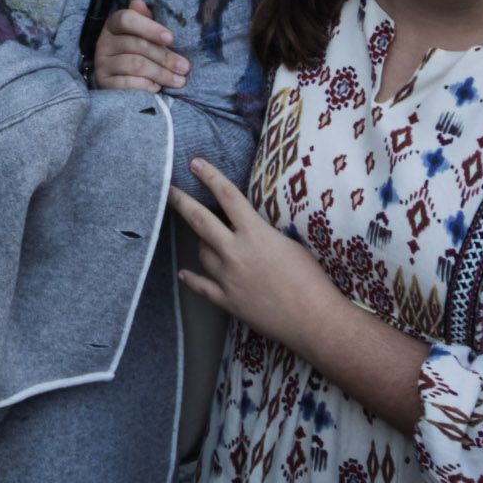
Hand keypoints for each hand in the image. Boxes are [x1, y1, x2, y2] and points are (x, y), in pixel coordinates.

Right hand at [92, 0, 186, 92]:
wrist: (120, 83)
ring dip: (161, 73)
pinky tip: (158, 88)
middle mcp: (104, 43)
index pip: (126, 19)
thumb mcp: (143, 35)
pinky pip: (129, 83)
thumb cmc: (139, 54)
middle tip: (185, 67)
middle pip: (137, 45)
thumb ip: (145, 20)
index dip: (150, 27)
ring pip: (136, 64)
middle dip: (165, 57)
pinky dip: (147, 86)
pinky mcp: (104, 83)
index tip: (171, 39)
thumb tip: (139, 2)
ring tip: (179, 81)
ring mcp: (102, 64)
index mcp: (113, 25)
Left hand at [171, 156, 334, 336]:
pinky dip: (192, 279)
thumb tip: (247, 227)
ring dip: (202, 244)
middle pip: (200, 221)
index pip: (227, 196)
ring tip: (206, 240)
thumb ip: (263, 233)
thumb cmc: (311, 279)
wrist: (315, 319)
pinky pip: (202, 286)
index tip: (194, 163)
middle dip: (181, 202)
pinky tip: (184, 274)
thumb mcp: (289, 244)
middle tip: (168, 190)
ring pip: (202, 252)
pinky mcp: (228, 301)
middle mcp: (236, 252)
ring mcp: (229, 278)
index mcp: (255, 233)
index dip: (210, 176)